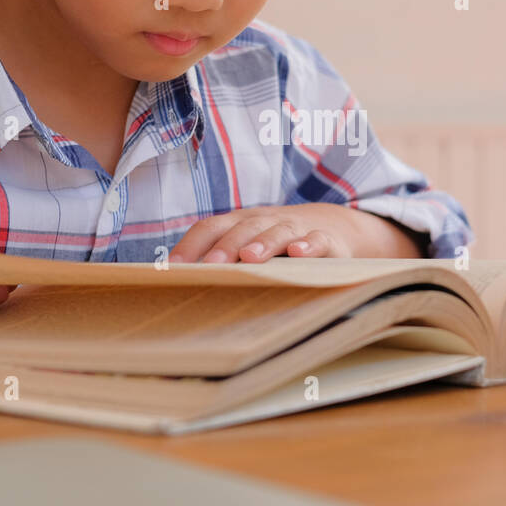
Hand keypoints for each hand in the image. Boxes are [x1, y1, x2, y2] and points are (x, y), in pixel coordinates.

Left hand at [167, 203, 425, 262]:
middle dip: (225, 247)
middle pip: (242, 229)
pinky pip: (318, 240)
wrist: (332, 226)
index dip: (192, 245)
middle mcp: (265, 222)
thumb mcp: (249, 246)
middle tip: (211, 265)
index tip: (173, 268)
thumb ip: (221, 260)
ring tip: (249, 258)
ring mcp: (296, 229)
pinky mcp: (327, 242)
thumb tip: (177, 284)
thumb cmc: (277, 245)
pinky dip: (309, 245)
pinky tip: (298, 253)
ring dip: (263, 243)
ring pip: (278, 232)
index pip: (211, 227)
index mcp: (241, 223)